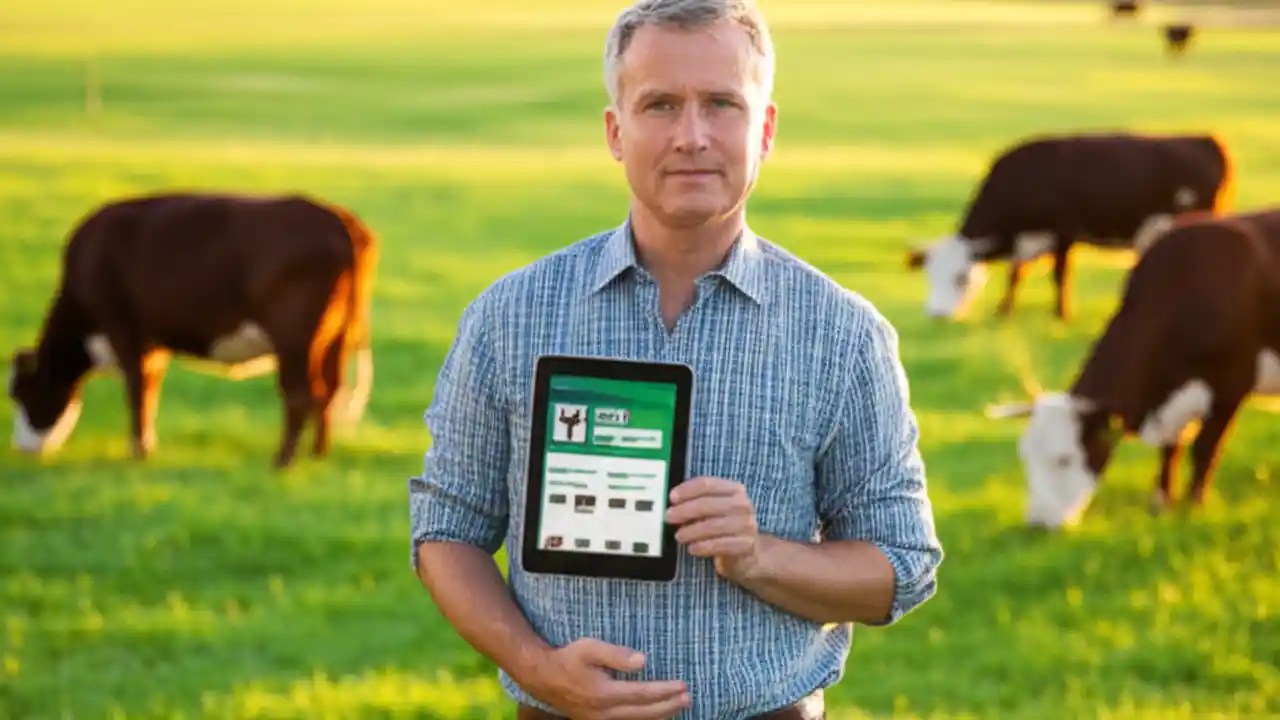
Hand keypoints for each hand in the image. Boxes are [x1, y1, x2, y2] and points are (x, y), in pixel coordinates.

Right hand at [524, 638, 689, 718]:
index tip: (682, 686)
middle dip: (668, 706)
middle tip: (688, 698)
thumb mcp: (590, 648)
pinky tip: (655, 715)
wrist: (542, 678)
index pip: (643, 694)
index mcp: (605, 693)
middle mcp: (604, 713)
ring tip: (678, 707)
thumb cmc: (568, 659)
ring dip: (660, 715)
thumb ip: (617, 654)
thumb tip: (644, 661)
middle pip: (644, 713)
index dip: (664, 691)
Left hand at [666, 476, 760, 581]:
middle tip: (669, 517)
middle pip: (708, 504)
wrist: (747, 553)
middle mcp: (742, 504)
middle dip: (685, 510)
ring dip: (692, 531)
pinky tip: (692, 548)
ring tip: (678, 536)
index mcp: (734, 489)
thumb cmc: (723, 526)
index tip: (672, 498)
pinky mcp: (746, 545)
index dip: (687, 490)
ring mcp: (746, 525)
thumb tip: (672, 502)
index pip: (707, 484)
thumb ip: (696, 502)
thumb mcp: (713, 510)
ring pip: (714, 525)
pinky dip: (704, 546)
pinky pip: (721, 545)